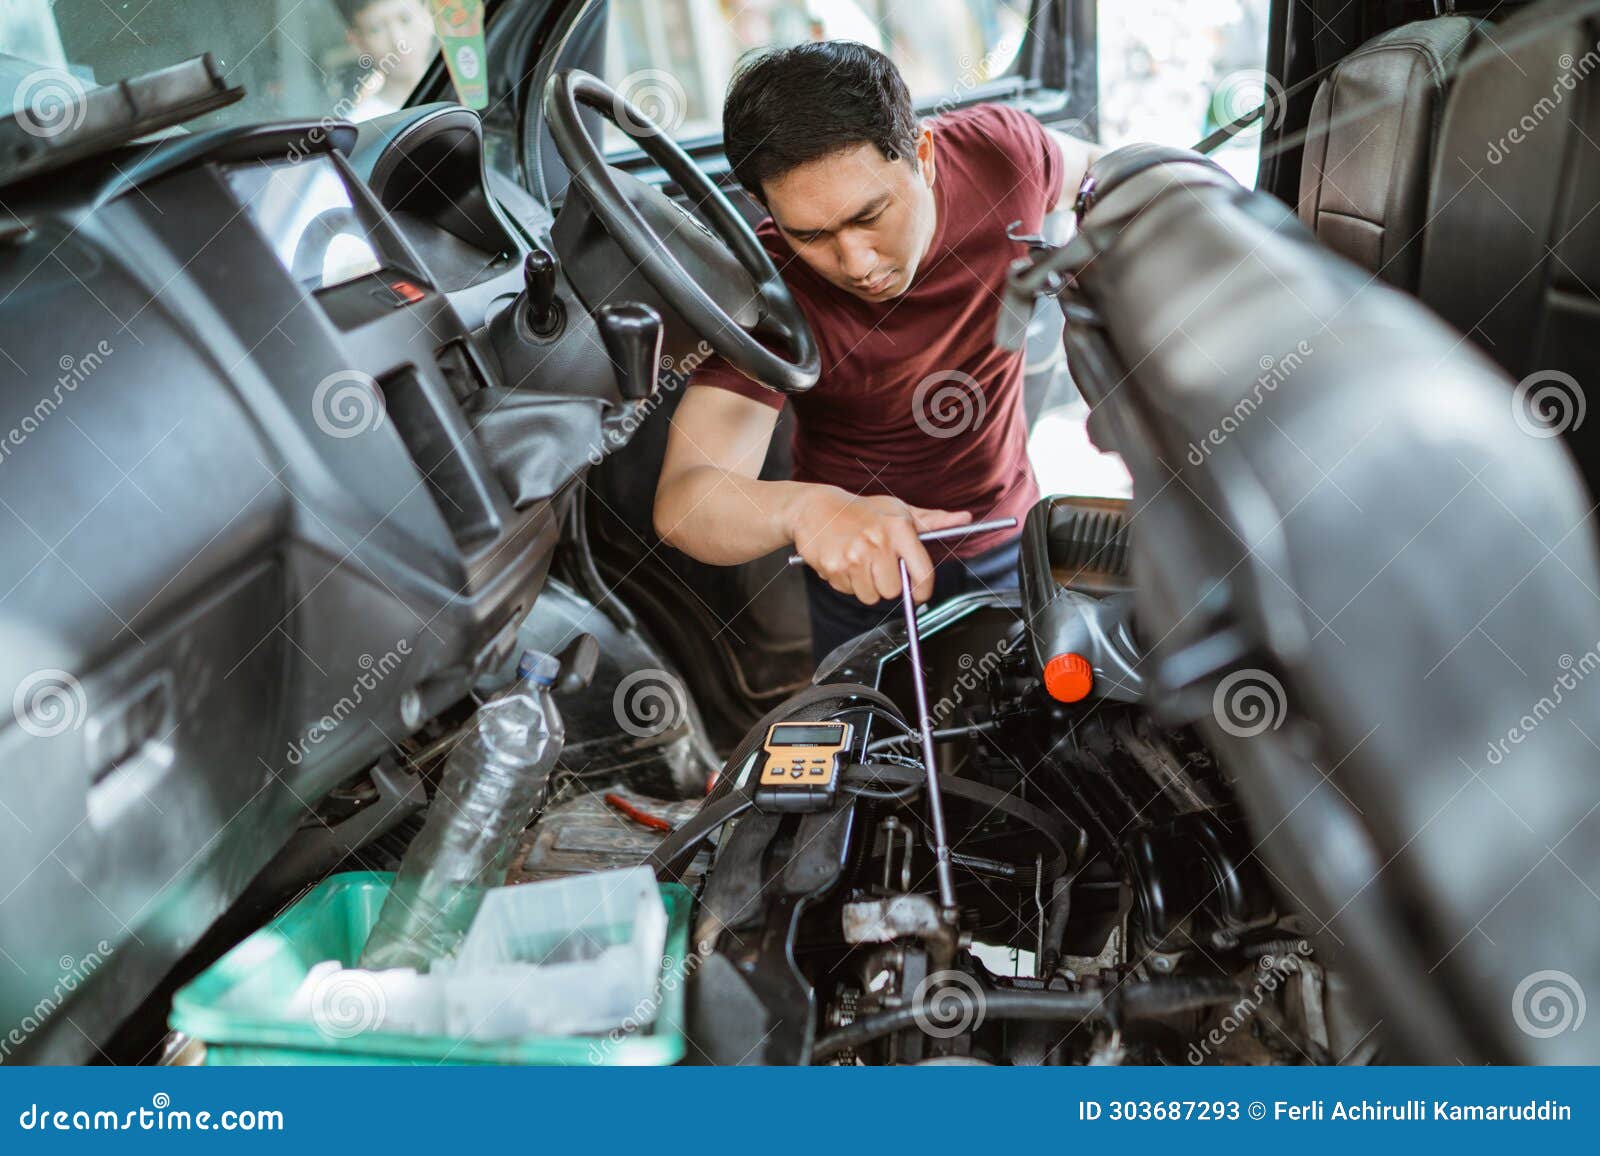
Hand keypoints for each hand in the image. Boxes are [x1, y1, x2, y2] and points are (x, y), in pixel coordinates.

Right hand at [788, 487, 971, 604]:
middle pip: (893, 591)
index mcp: (899, 528)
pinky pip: (848, 591)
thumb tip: (965, 518)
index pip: (923, 573)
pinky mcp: (833, 567)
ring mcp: (854, 556)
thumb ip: (932, 521)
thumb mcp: (897, 510)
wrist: (814, 508)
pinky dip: (845, 581)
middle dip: (887, 583)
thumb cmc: (862, 510)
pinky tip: (842, 560)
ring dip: (865, 585)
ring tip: (858, 561)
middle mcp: (878, 542)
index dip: (923, 590)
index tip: (919, 593)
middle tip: (877, 565)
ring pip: (870, 596)